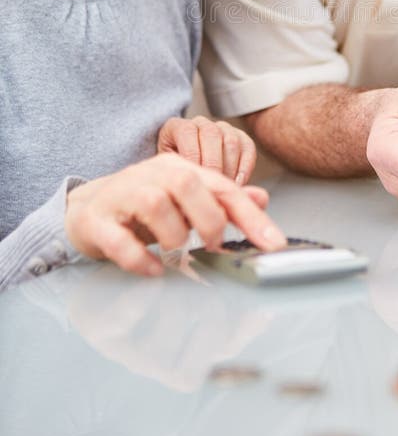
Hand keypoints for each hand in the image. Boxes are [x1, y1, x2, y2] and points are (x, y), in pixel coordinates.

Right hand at [64, 155, 285, 276]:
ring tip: (177, 251)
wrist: (86, 209)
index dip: (250, 215)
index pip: (221, 185)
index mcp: (178, 167)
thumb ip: (222, 200)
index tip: (273, 243)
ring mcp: (121, 196)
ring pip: (154, 203)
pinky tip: (153, 268)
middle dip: (209, 219)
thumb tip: (262, 199)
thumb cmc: (142, 206)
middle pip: (186, 182)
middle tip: (212, 245)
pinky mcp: (97, 222)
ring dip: (174, 234)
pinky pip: (118, 238)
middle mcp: (151, 175)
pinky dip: (139, 258)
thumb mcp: (186, 200)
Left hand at [157, 116, 255, 183]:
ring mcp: (223, 128)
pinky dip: (245, 167)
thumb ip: (174, 174)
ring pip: (231, 141)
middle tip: (212, 187)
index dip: (192, 156)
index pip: (187, 132)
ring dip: (229, 168)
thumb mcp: (167, 173)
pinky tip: (238, 183)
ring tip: (223, 187)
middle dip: (213, 164)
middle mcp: (201, 123)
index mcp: (177, 127)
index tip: (195, 179)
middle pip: (212, 135)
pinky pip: (248, 147)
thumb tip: (184, 186)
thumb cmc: (175, 176)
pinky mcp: (241, 137)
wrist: (187, 175)